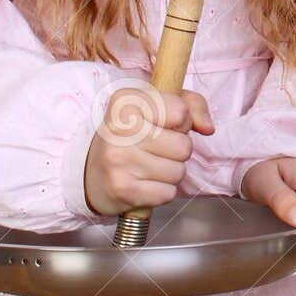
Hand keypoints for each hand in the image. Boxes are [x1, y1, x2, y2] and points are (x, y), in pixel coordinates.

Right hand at [84, 86, 214, 216]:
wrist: (88, 170)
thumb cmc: (131, 134)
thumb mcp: (157, 105)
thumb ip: (191, 105)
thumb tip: (208, 128)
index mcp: (126, 101)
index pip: (181, 112)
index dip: (181, 121)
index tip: (163, 124)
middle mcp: (120, 129)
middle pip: (184, 146)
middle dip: (178, 150)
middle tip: (156, 148)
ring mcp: (119, 161)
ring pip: (178, 172)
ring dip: (171, 172)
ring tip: (150, 165)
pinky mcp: (122, 190)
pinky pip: (167, 193)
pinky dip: (161, 191)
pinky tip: (145, 182)